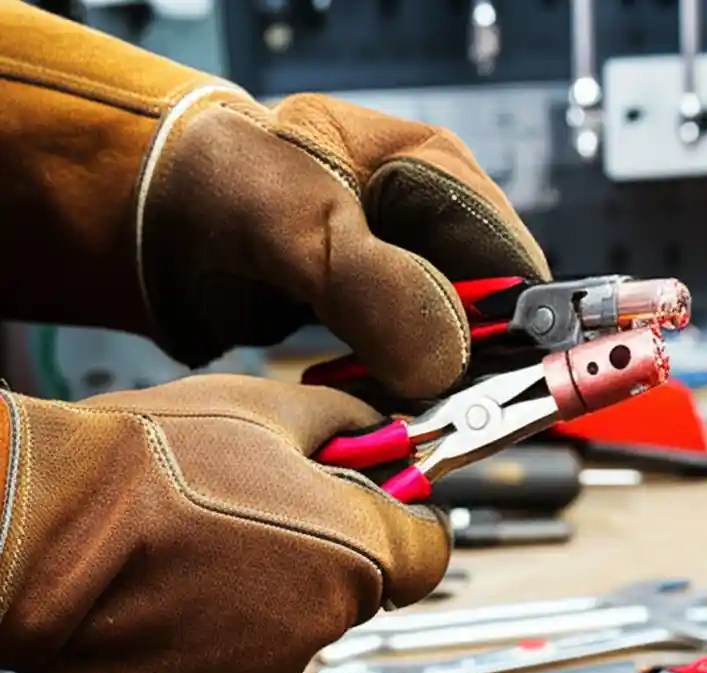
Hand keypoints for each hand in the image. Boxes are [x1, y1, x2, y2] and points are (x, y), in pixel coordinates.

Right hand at [0, 376, 448, 672]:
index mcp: (358, 548)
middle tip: (280, 500)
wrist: (49, 529)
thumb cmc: (152, 464)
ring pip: (309, 614)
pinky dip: (241, 618)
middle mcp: (328, 617)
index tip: (383, 495)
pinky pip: (262, 647)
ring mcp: (276, 663)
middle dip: (338, 543)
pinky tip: (196, 575)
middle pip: (368, 581)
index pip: (430, 548)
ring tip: (220, 535)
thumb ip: (350, 421)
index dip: (410, 517)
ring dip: (285, 580)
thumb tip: (382, 427)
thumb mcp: (271, 409)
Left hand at [139, 91, 549, 397]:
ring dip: (435, 390)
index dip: (519, 334)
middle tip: (447, 422)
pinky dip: (398, 393)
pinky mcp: (377, 312)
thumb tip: (446, 364)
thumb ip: (376, 289)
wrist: (146, 216)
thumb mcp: (301, 225)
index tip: (501, 398)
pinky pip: (410, 363)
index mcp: (438, 174)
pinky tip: (377, 410)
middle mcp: (435, 223)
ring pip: (456, 346)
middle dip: (476, 371)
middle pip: (496, 314)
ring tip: (407, 421)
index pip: (514, 266)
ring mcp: (406, 270)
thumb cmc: (220, 188)